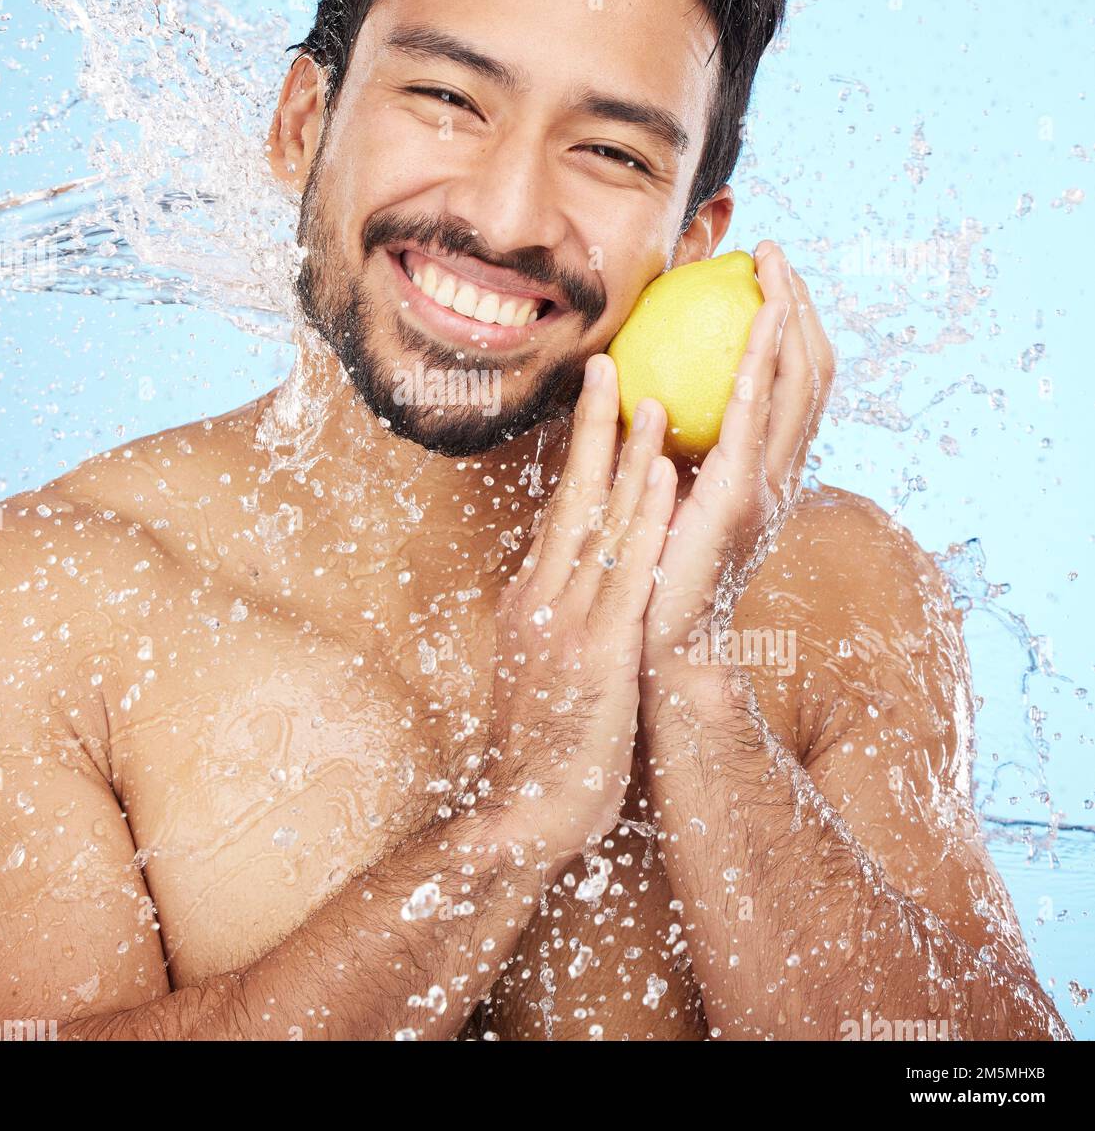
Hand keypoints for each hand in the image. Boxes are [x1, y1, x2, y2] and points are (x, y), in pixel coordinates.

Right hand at [482, 352, 676, 870]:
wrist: (518, 815)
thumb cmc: (541, 747)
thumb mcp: (539, 666)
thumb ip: (554, 617)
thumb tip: (568, 585)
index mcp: (531, 598)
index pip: (558, 512)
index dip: (578, 455)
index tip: (596, 405)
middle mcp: (542, 597)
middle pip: (569, 498)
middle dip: (589, 430)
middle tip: (606, 366)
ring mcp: (565, 622)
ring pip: (598, 525)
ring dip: (622, 457)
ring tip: (644, 396)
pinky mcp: (594, 653)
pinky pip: (626, 575)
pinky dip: (644, 520)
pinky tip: (664, 478)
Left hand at [640, 240, 834, 723]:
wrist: (664, 647)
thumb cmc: (656, 573)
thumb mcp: (669, 498)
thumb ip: (672, 449)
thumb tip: (645, 392)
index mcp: (762, 472)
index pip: (788, 385)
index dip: (786, 327)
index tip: (766, 276)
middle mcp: (776, 473)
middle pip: (805, 373)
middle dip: (796, 305)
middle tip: (773, 252)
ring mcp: (765, 486)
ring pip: (793, 385)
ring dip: (787, 318)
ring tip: (772, 265)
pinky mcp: (737, 498)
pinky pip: (753, 418)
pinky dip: (763, 364)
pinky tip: (758, 321)